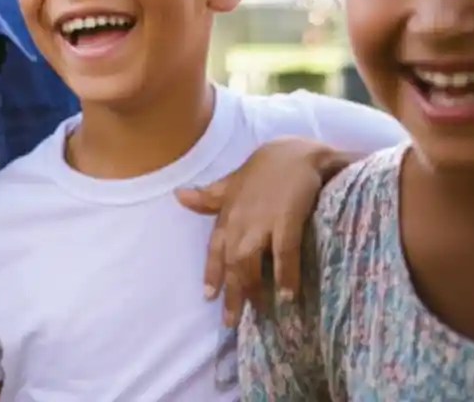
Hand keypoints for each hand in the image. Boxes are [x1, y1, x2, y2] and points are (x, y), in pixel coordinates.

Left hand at [175, 137, 338, 326]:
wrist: (295, 152)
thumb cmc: (264, 170)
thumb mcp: (231, 183)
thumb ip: (208, 197)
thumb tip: (178, 196)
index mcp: (228, 214)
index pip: (214, 249)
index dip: (211, 273)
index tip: (208, 297)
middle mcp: (240, 221)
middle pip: (230, 263)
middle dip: (230, 292)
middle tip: (230, 321)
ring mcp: (262, 221)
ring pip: (250, 262)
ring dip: (251, 289)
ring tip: (256, 312)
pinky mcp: (287, 220)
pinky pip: (283, 254)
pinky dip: (284, 275)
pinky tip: (286, 295)